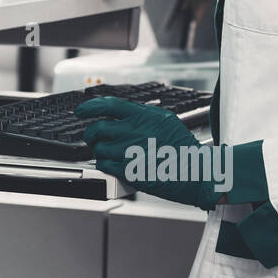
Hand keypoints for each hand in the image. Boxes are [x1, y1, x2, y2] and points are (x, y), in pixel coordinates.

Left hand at [74, 96, 221, 210]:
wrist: (196, 172)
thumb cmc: (183, 149)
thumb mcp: (166, 120)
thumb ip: (143, 115)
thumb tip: (124, 114)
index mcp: (143, 116)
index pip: (108, 105)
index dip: (90, 107)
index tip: (81, 111)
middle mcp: (134, 131)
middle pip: (97, 128)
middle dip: (91, 134)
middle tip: (94, 138)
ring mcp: (129, 151)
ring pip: (98, 149)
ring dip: (100, 151)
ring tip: (110, 154)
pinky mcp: (129, 170)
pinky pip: (104, 165)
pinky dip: (104, 165)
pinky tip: (113, 165)